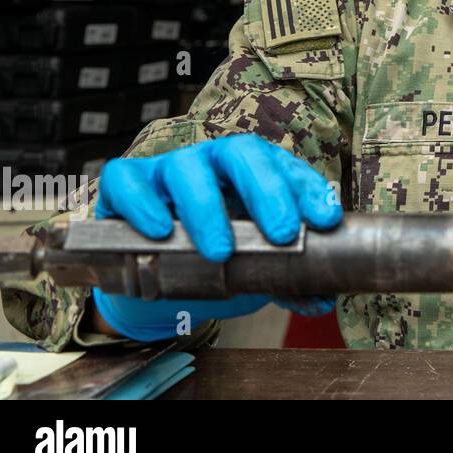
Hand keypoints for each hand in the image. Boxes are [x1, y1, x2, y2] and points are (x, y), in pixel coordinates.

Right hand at [90, 134, 342, 340]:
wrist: (153, 279)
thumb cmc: (212, 262)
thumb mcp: (252, 272)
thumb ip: (286, 283)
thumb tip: (322, 299)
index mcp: (253, 173)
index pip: (285, 167)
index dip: (307, 189)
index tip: (326, 219)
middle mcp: (215, 163)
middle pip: (242, 153)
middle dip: (266, 190)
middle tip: (281, 232)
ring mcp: (169, 170)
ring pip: (187, 167)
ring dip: (207, 208)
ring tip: (221, 250)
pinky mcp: (126, 186)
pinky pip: (128, 181)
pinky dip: (142, 202)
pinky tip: (159, 230)